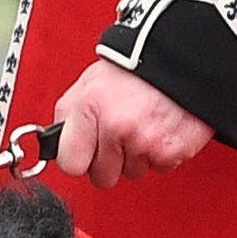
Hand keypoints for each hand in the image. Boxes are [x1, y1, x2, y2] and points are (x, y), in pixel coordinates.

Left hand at [49, 59, 213, 187]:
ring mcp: (145, 143)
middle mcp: (118, 128)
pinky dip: (161, 152)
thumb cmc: (133, 71)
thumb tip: (57, 144)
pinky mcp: (171, 152)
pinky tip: (160, 128)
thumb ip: (69, 116)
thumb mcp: (89, 83)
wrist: (179, 59)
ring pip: (132, 172)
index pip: (71, 165)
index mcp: (92, 109)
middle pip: (102, 177)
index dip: (78, 159)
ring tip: (143, 125)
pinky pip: (159, 168)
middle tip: (118, 136)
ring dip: (136, 155)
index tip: (84, 153)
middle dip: (109, 161)